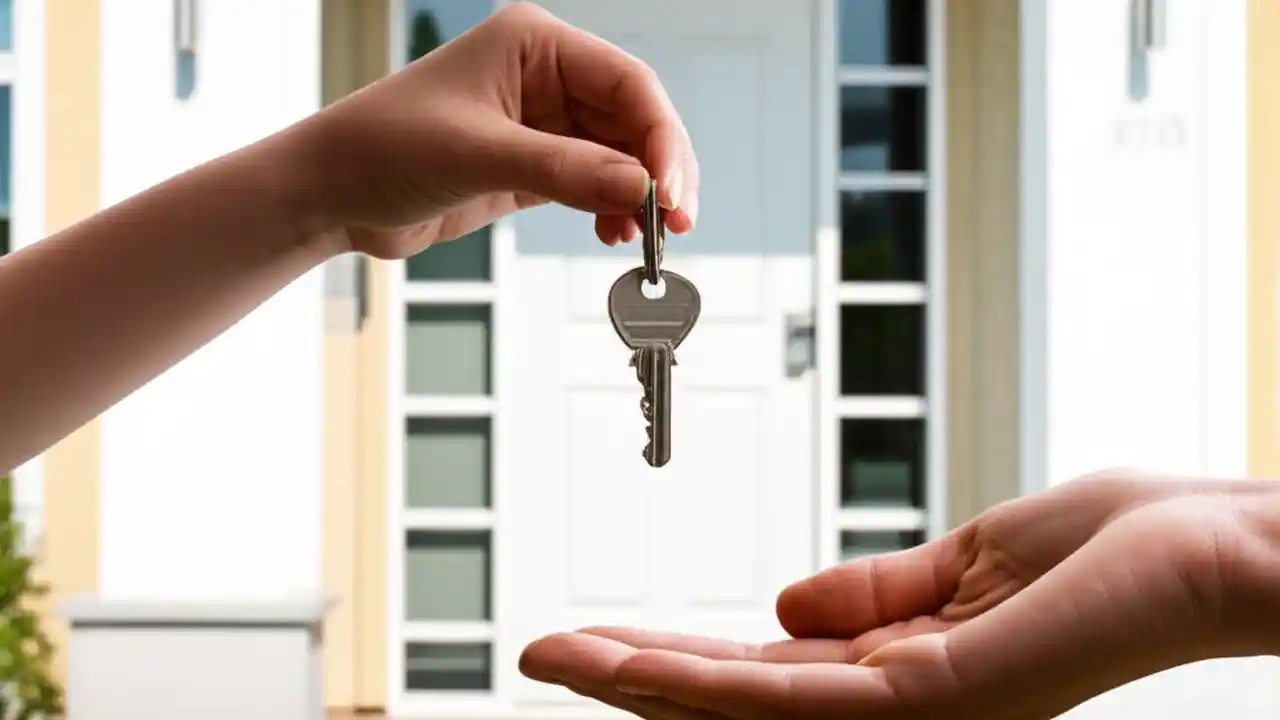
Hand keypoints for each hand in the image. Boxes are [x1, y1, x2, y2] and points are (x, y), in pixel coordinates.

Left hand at [294, 1, 697, 257]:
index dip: (661, 137)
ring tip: (648, 239)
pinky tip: (614, 235)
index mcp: (536, 44)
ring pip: (620, 156)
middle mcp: (546, 76)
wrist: (330, 193)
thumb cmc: (383, 148)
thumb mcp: (477, 156)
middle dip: (659, 172)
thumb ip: (564, 171)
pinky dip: (611, 209)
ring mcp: (542, 121)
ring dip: (639, 196)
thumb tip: (643, 191)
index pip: (627, 83)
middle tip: (676, 225)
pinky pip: (594, 182)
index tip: (671, 194)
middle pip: (634, 121)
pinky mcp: (533, 164)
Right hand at [519, 472, 1279, 718]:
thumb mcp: (966, 564)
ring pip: (745, 705)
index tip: (604, 634)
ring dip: (642, 679)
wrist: (1213, 549)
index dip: (675, 654)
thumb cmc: (1119, 554)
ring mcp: (910, 712)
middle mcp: (896, 708)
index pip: (764, 672)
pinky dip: (707, 681)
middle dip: (633, 675)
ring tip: (558, 653)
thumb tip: (783, 605)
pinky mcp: (932, 700)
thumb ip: (876, 591)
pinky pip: (795, 695)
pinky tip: (639, 664)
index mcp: (904, 671)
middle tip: (543, 649)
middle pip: (736, 698)